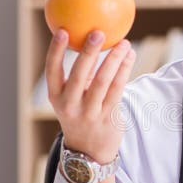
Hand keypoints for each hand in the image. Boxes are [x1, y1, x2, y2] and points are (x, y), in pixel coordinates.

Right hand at [46, 29, 135, 182]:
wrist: (89, 152)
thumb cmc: (80, 114)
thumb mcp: (70, 99)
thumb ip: (76, 74)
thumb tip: (86, 38)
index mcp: (56, 97)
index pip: (52, 70)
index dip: (56, 50)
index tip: (63, 31)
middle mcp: (70, 105)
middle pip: (79, 74)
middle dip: (89, 52)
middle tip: (98, 33)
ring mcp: (89, 112)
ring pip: (103, 81)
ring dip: (114, 59)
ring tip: (124, 43)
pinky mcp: (108, 117)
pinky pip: (117, 89)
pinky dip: (124, 70)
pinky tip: (130, 56)